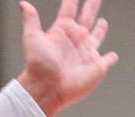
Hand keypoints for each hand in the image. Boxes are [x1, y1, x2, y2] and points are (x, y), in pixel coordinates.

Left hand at [17, 0, 118, 116]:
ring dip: (101, 29)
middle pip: (87, 18)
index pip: (69, 10)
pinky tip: (112, 56)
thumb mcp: (32, 39)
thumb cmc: (38, 66)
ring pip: (97, 36)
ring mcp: (87, 52)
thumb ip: (31, 20)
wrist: (46, 89)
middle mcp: (76, 39)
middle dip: (91, 7)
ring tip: (102, 22)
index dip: (72, 0)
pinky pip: (108, 60)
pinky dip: (111, 58)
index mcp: (62, 31)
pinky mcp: (97, 66)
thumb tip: (22, 4)